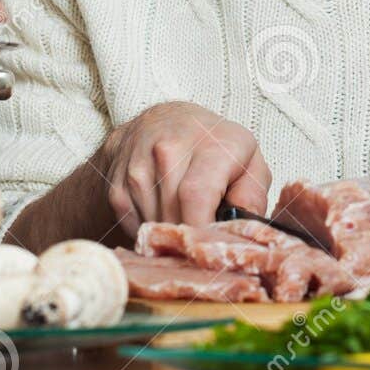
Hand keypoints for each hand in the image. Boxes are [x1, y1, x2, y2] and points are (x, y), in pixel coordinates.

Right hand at [100, 101, 269, 237]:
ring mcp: (137, 169)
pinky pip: (134, 227)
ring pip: (153, 226)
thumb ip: (253, 194)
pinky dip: (151, 231)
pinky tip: (163, 215)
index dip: (203, 230)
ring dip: (170, 235)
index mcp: (209, 146)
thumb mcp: (248, 159)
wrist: (160, 122)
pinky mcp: (117, 186)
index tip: (211, 248)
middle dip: (191, 238)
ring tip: (184, 221)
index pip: (196, 196)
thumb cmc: (213, 145)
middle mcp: (168, 151)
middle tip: (202, 241)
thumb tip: (243, 228)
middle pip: (174, 218)